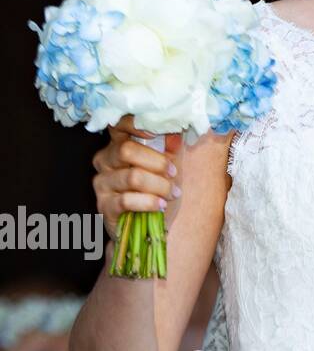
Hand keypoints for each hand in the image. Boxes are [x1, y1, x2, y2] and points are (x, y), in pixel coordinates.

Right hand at [91, 116, 182, 240]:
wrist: (150, 226)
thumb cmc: (158, 190)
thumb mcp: (170, 165)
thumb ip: (171, 147)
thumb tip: (176, 132)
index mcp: (120, 145)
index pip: (118, 125)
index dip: (134, 124)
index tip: (156, 132)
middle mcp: (105, 161)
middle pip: (126, 150)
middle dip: (158, 163)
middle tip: (174, 173)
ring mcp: (102, 184)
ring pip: (132, 177)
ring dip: (159, 185)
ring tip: (172, 193)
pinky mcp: (104, 206)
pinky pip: (127, 200)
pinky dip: (149, 202)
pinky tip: (161, 205)